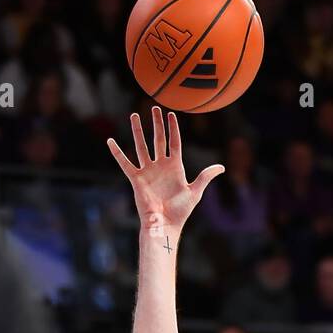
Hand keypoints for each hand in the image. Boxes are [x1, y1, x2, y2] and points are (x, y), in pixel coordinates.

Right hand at [108, 108, 223, 231]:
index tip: (170, 114)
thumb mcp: (195, 191)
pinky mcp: (136, 179)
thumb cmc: (180, 211)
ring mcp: (148, 172)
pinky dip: (117, 153)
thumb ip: (205, 176)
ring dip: (138, 131)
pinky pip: (125, 163)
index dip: (173, 128)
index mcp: (175, 167)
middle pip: (158, 139)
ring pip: (141, 146)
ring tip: (134, 116)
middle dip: (156, 124)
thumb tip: (222, 167)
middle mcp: (161, 166)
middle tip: (154, 107)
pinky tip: (110, 141)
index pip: (174, 142)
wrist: (165, 224)